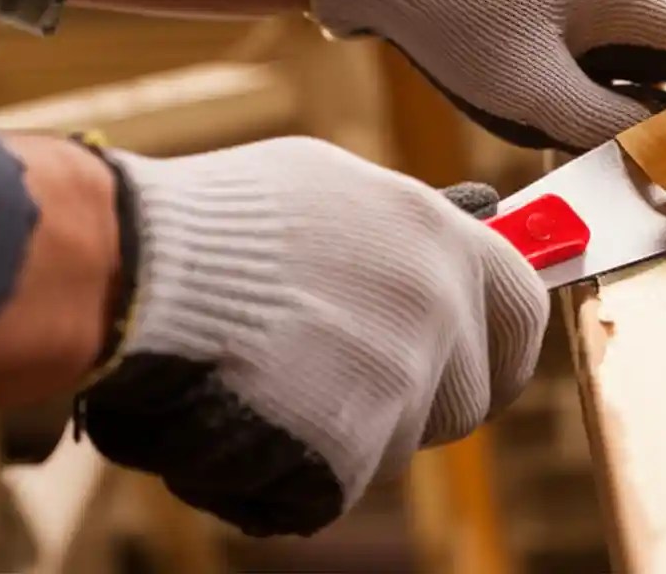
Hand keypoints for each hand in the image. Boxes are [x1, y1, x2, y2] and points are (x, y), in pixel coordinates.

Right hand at [79, 137, 548, 536]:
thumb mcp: (336, 185)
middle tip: (361, 381)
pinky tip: (262, 415)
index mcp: (444, 242)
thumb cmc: (225, 217)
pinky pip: (349, 480)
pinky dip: (308, 467)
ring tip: (285, 378)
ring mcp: (402, 383)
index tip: (487, 361)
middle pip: (472, 396)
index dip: (505, 345)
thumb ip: (408, 224)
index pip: (523, 312)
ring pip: (405, 440)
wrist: (141, 271)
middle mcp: (439, 311)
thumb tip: (462, 225)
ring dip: (359, 430)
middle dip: (429, 401)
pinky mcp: (353, 449)